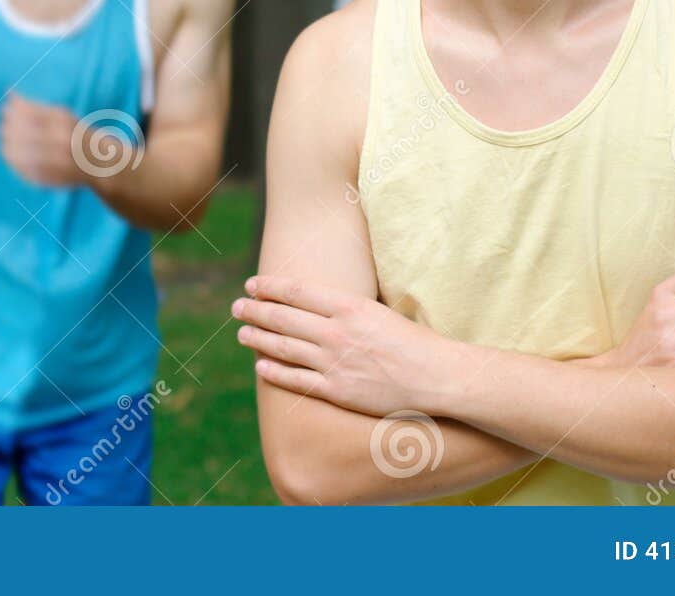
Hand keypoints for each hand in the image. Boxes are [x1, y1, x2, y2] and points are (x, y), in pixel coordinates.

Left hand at [0, 93, 84, 187]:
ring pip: (25, 156)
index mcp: (64, 123)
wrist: (99, 161)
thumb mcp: (60, 114)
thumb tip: (8, 92)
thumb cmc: (74, 132)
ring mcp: (60, 162)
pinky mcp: (55, 178)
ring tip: (4, 144)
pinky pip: (29, 172)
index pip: (30, 116)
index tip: (4, 111)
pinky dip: (17, 165)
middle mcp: (64, 142)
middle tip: (2, 128)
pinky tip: (11, 158)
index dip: (13, 113)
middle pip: (25, 135)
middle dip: (9, 131)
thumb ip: (34, 106)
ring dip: (9, 149)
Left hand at [232, 276, 441, 416]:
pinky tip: (260, 366)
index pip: (297, 292)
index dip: (270, 287)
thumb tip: (318, 304)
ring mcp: (335, 362)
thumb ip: (347, 309)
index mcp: (349, 306)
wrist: (438, 376)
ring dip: (259, 339)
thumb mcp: (379, 312)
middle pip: (283, 318)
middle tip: (237, 307)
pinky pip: (297, 381)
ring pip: (284, 348)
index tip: (252, 284)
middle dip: (256, 311)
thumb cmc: (414, 342)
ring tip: (242, 333)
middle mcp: (337, 332)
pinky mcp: (338, 391)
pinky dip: (275, 372)